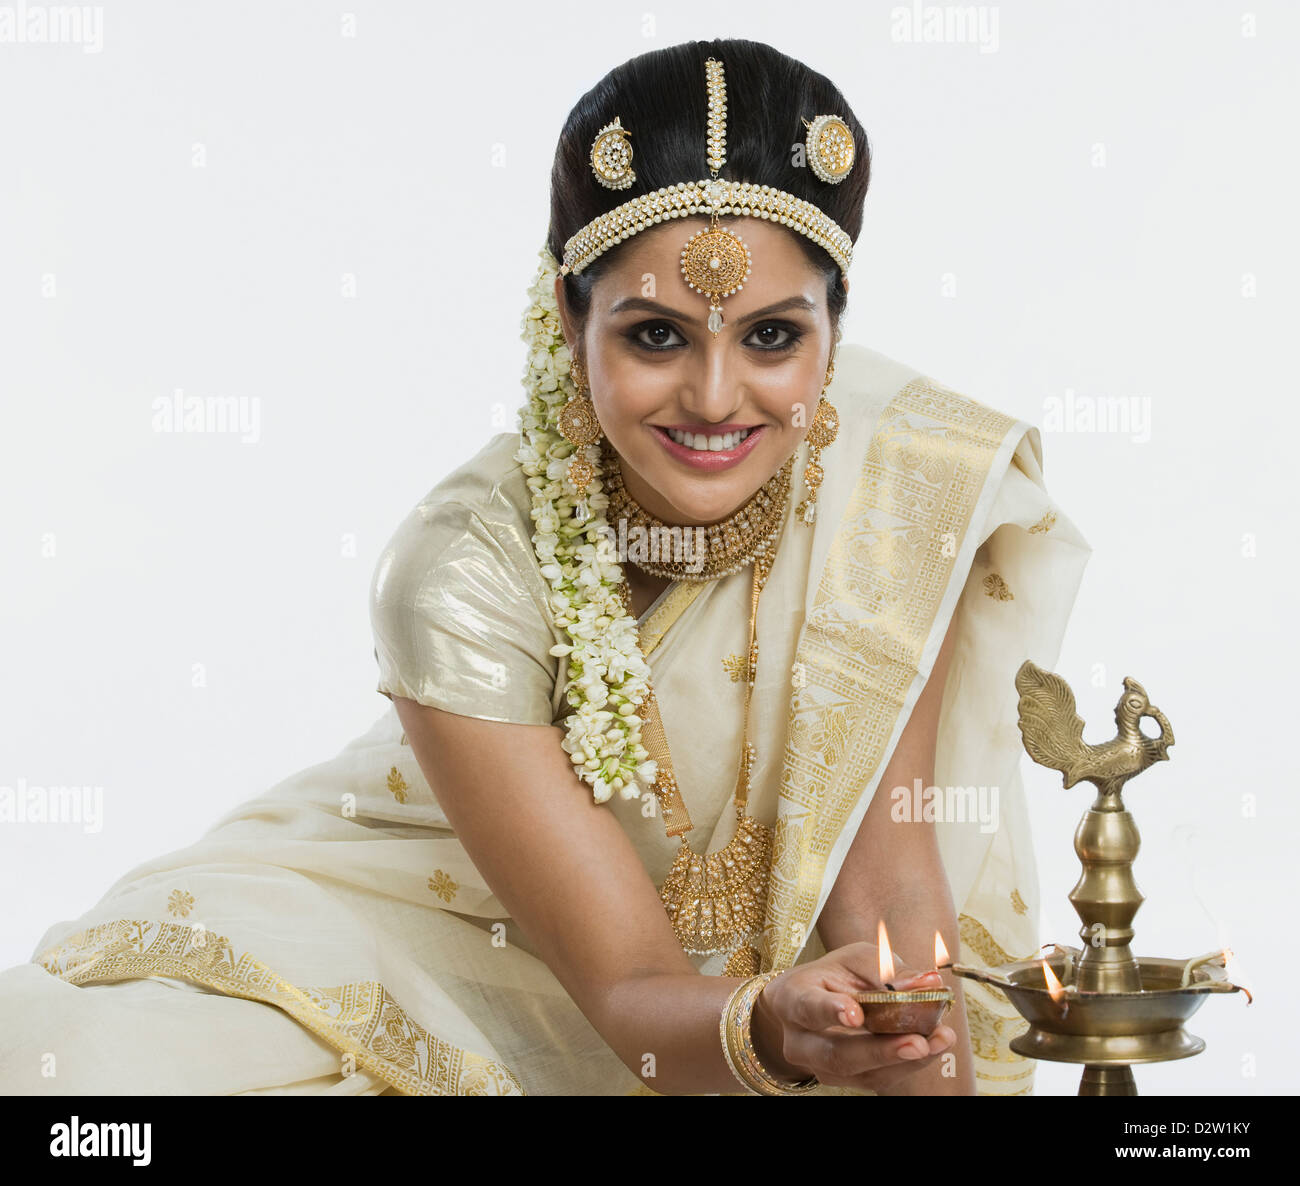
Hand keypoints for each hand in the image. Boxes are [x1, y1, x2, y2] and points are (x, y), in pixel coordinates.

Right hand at [749, 940, 955, 1090]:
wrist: (814, 1005)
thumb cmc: (834, 977)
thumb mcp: (854, 960)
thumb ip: (885, 968)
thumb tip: (928, 982)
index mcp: (794, 998)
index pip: (808, 1006)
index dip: (830, 1010)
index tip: (855, 1013)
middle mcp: (801, 1041)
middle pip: (836, 1055)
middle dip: (880, 1051)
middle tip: (918, 1043)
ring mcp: (823, 1068)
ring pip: (862, 1074)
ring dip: (905, 1060)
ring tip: (939, 1042)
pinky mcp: (848, 1081)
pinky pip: (880, 1079)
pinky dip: (911, 1063)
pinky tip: (936, 1045)